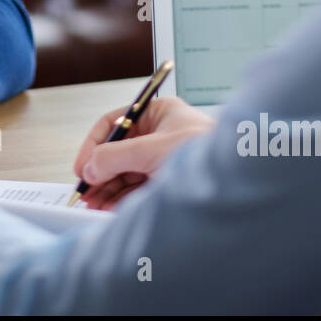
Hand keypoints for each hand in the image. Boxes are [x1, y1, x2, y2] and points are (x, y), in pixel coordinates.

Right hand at [71, 96, 213, 210]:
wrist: (239, 179)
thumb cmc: (206, 153)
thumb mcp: (153, 149)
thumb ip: (116, 157)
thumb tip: (90, 167)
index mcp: (158, 113)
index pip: (115, 123)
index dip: (94, 144)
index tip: (82, 166)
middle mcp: (159, 134)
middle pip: (117, 151)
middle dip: (99, 171)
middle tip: (85, 190)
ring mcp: (162, 158)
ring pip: (125, 172)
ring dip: (107, 188)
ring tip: (93, 203)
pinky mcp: (167, 180)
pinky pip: (136, 187)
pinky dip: (121, 197)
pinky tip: (109, 206)